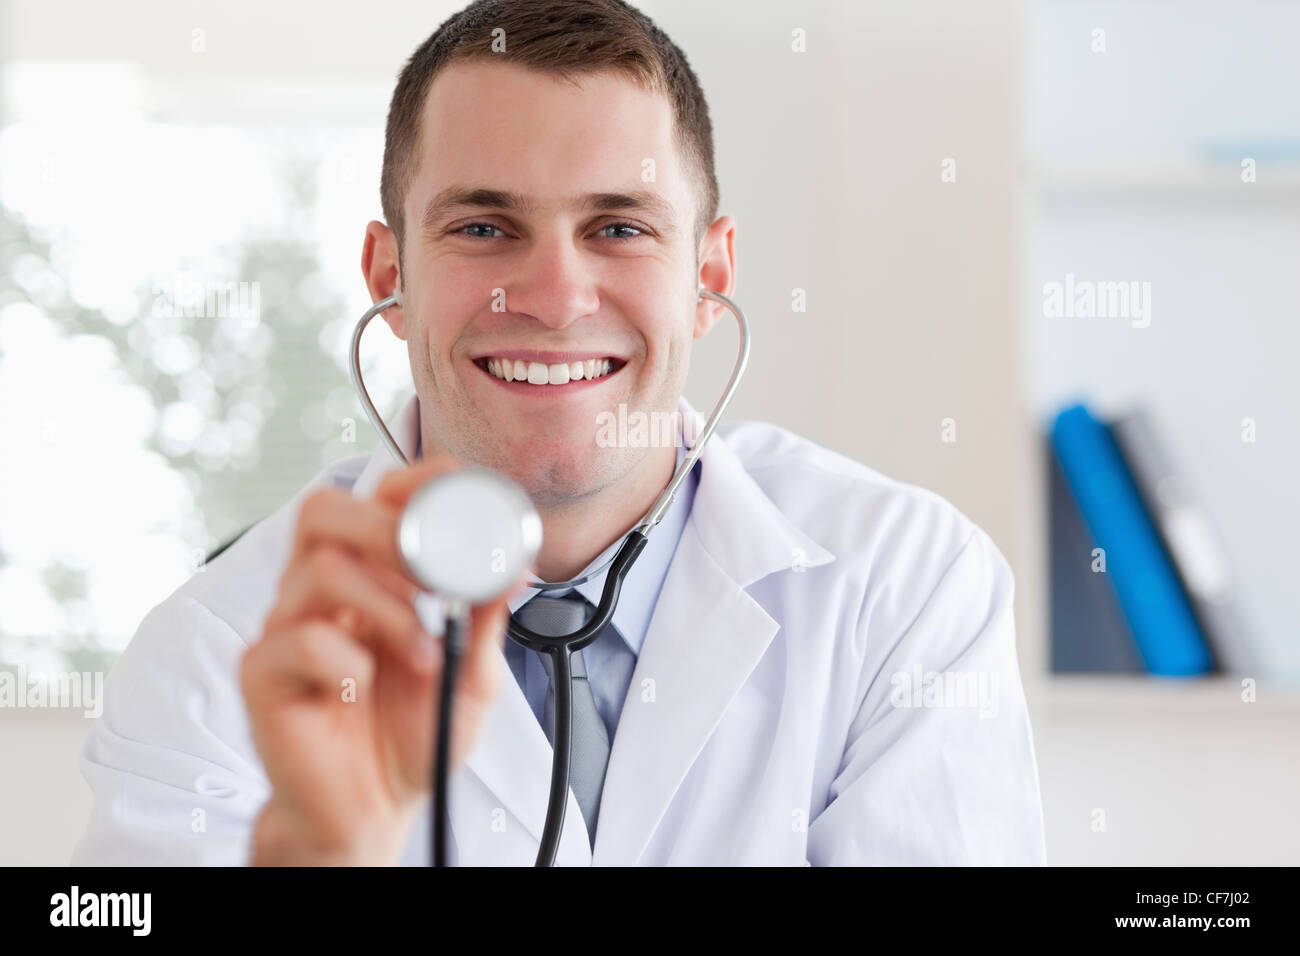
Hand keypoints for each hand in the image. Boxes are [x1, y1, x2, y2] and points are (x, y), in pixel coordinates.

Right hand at [241, 458, 526, 864]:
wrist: (374, 808)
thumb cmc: (414, 730)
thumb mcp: (473, 673)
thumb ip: (489, 619)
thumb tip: (517, 566)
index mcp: (370, 575)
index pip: (376, 498)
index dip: (413, 483)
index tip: (456, 491)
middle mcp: (321, 590)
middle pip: (325, 512)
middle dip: (388, 528)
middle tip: (434, 573)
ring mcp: (288, 628)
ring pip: (319, 570)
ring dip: (389, 609)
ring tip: (426, 655)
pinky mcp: (264, 675)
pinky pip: (299, 642)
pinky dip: (347, 660)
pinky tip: (364, 686)